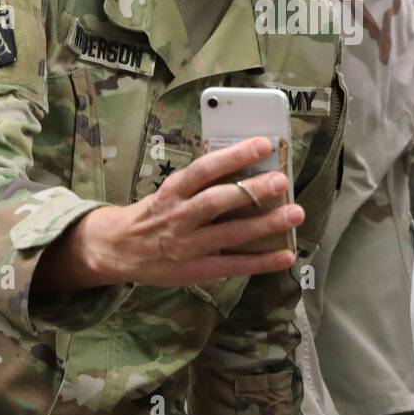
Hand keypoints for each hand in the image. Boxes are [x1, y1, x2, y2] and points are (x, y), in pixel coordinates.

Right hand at [34, 136, 300, 291]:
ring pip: (231, 234)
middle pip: (218, 201)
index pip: (205, 169)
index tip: (263, 144)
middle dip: (252, 190)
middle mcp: (179, 216)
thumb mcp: (170, 191)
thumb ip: (201, 182)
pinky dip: (262, 261)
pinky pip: (233, 265)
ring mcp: (187, 245)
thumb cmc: (154, 214)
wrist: (118, 249)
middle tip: (282, 181)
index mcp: (173, 190)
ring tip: (295, 214)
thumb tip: (245, 165)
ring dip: (265, 225)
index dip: (234, 156)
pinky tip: (287, 255)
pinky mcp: (196, 270)